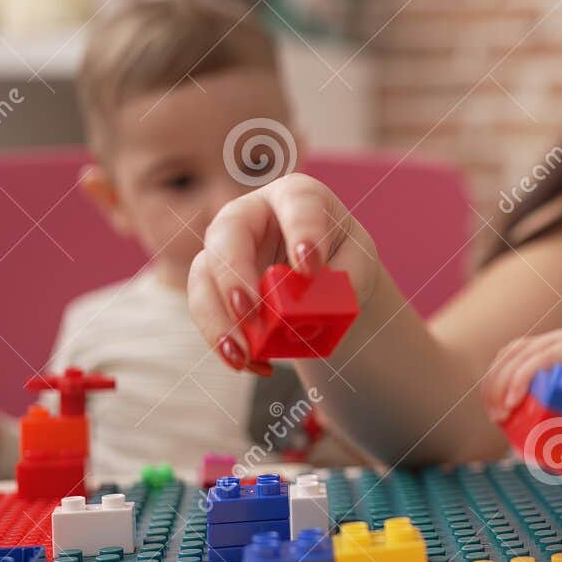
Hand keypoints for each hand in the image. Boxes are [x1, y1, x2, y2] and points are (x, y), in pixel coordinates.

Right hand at [188, 173, 382, 375]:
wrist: (327, 281)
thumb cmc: (343, 259)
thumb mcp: (357, 264)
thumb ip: (344, 276)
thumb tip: (311, 301)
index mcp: (297, 197)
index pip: (296, 201)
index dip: (302, 230)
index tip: (311, 267)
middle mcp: (251, 214)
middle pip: (229, 234)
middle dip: (235, 275)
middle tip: (250, 312)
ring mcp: (225, 248)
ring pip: (205, 276)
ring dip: (220, 320)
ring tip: (244, 354)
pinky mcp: (213, 284)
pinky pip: (206, 310)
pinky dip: (225, 341)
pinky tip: (251, 364)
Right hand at [482, 328, 561, 432]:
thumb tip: (558, 460)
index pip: (547, 356)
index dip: (523, 377)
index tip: (511, 405)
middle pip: (522, 352)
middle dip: (503, 384)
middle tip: (500, 418)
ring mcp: (554, 341)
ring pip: (512, 352)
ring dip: (496, 381)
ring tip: (495, 414)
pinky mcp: (544, 350)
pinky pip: (513, 356)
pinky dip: (499, 377)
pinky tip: (494, 401)